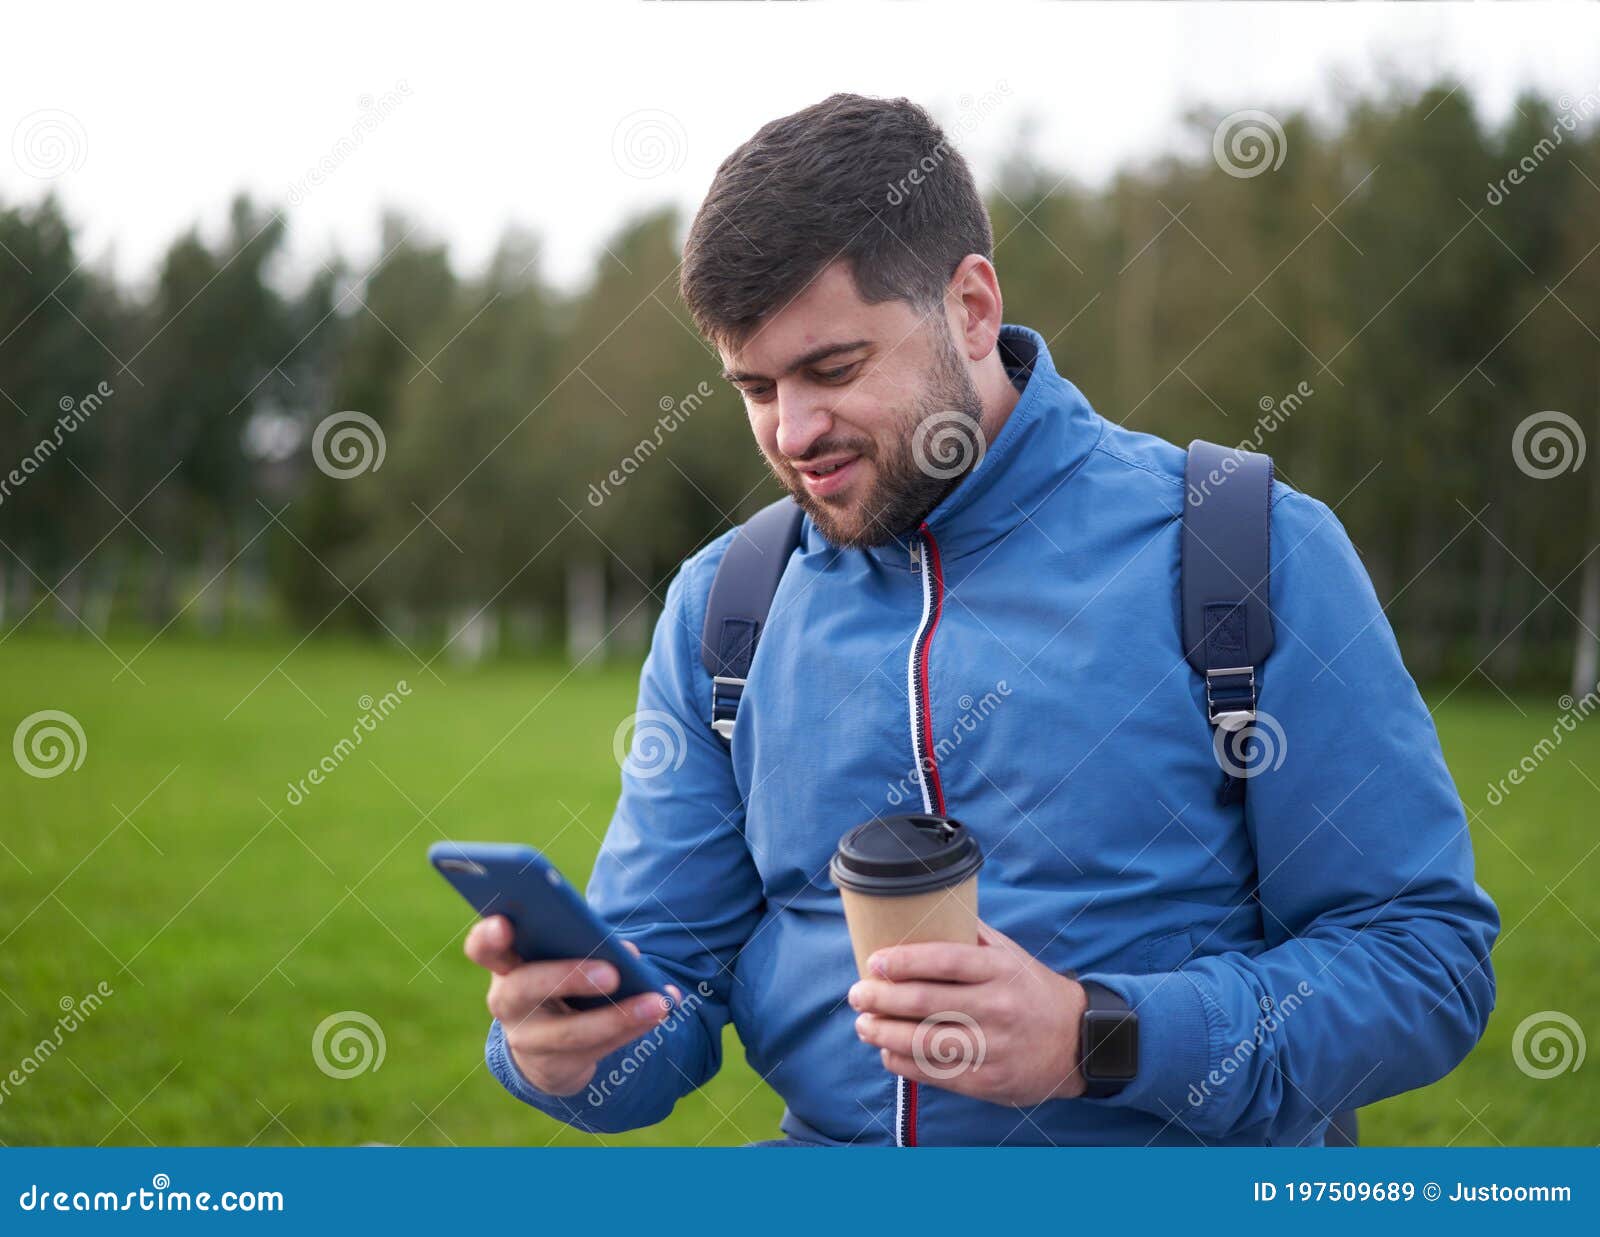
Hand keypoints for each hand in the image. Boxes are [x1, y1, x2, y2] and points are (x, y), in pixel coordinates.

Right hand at [465, 915, 679, 1096]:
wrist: (549, 1046)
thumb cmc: (560, 980)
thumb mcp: (563, 957)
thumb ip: (586, 944)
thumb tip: (626, 952)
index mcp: (506, 963)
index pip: (483, 948)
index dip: (488, 937)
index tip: (504, 924)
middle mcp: (507, 1002)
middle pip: (525, 988)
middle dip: (569, 978)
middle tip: (612, 973)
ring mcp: (527, 1040)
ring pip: (570, 1033)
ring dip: (619, 1016)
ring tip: (657, 1003)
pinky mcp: (556, 1068)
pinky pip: (597, 1050)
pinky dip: (633, 1028)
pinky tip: (660, 1011)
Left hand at [847, 919, 1087, 1106]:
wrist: (1078, 1043)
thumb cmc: (1032, 990)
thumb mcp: (1010, 954)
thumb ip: (970, 935)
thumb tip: (920, 910)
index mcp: (1001, 970)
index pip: (944, 961)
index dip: (904, 961)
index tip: (874, 961)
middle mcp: (997, 1008)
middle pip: (925, 1003)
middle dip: (880, 998)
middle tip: (857, 994)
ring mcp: (992, 1048)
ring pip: (924, 1042)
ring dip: (883, 1034)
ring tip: (863, 1024)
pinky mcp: (987, 1082)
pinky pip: (935, 1073)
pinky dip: (902, 1063)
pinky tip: (886, 1052)